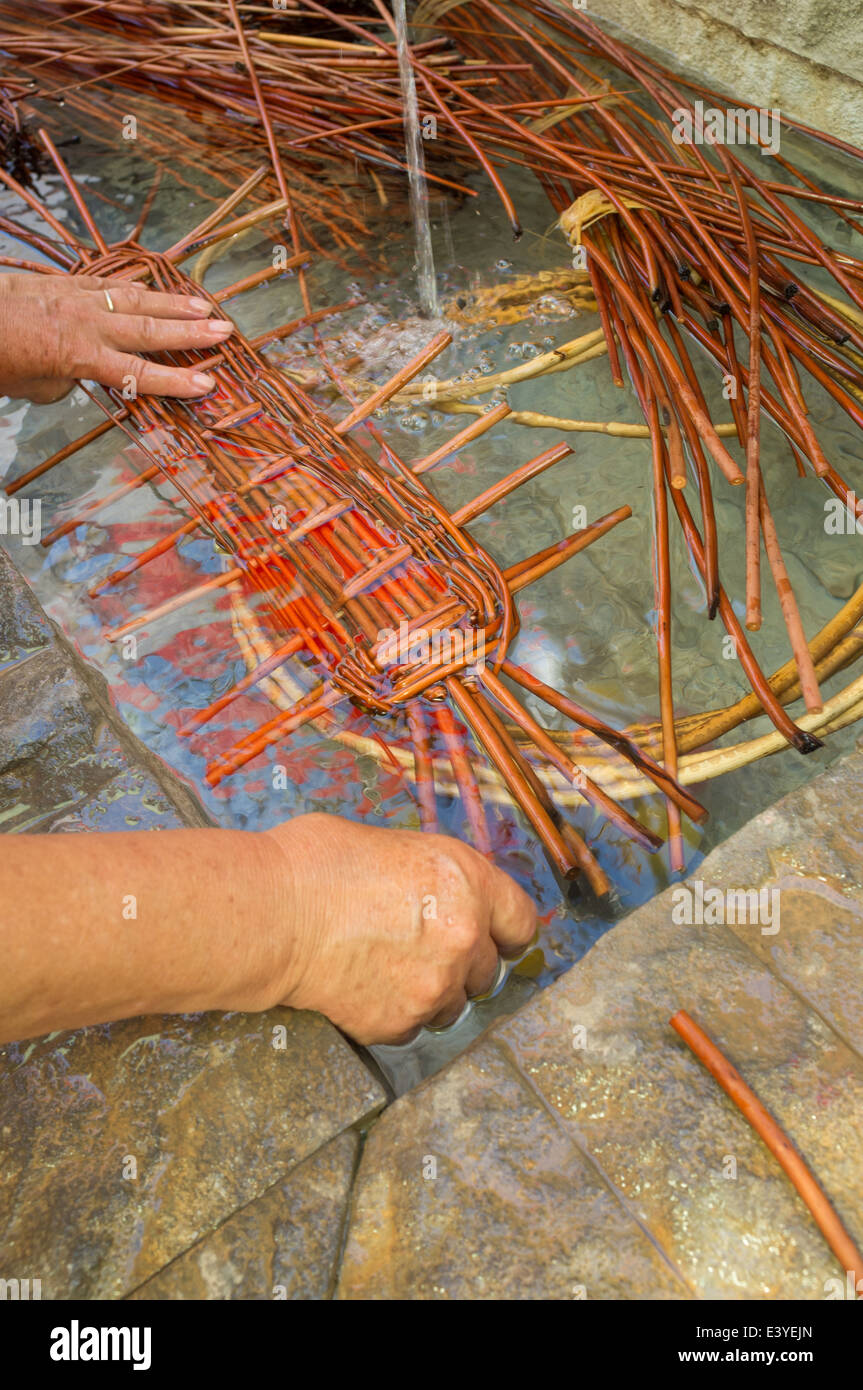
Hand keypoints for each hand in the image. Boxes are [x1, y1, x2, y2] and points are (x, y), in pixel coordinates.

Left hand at [0, 271, 233, 403]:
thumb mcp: (32, 386)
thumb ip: (64, 383)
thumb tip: (75, 378)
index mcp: (82, 356)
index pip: (140, 374)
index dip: (176, 382)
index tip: (207, 385)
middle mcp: (89, 324)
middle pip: (149, 331)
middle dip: (190, 333)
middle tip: (225, 331)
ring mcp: (80, 297)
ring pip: (136, 300)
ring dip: (173, 304)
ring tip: (204, 306)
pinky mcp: (67, 281)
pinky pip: (110, 283)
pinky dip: (135, 287)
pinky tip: (153, 287)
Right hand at [259, 814, 537, 1044]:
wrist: (273, 912)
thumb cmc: (318, 864)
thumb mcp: (394, 847)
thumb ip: (434, 879)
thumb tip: (440, 896)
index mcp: (468, 882)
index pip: (520, 921)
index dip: (505, 931)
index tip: (494, 938)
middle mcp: (464, 936)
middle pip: (487, 970)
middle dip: (460, 964)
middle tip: (418, 951)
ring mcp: (434, 985)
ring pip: (453, 1005)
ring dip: (430, 993)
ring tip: (386, 971)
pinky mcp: (400, 1022)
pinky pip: (412, 1027)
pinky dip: (393, 1015)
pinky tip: (364, 989)